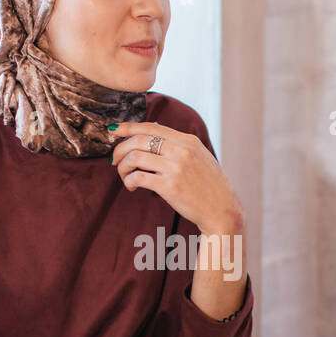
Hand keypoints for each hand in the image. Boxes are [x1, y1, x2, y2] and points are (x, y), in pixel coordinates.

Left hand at [109, 122, 243, 234]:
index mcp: (188, 141)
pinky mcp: (169, 187)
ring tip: (124, 176)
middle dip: (120, 149)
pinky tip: (131, 186)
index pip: (151, 127)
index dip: (128, 127)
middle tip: (114, 160)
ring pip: (135, 157)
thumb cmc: (209, 185)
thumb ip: (179, 143)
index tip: (113, 130)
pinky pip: (138, 177)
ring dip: (123, 166)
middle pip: (139, 140)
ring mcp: (175, 168)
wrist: (222, 209)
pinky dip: (129, 180)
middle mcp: (181, 151)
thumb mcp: (200, 156)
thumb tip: (152, 128)